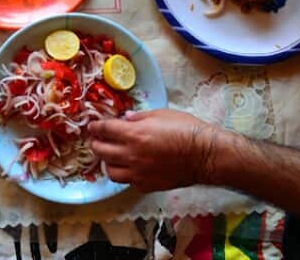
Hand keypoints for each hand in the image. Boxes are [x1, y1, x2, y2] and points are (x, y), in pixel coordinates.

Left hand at [87, 109, 226, 191]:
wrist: (206, 155)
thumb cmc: (186, 130)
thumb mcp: (160, 114)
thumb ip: (139, 117)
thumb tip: (125, 119)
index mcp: (133, 135)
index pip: (103, 130)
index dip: (95, 127)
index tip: (93, 126)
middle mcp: (131, 156)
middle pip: (100, 151)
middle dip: (96, 143)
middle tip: (98, 139)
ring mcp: (138, 174)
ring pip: (110, 171)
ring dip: (108, 162)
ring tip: (113, 156)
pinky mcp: (147, 186)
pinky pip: (128, 182)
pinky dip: (126, 174)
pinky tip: (131, 167)